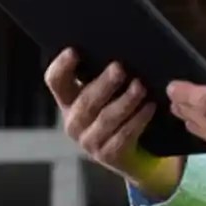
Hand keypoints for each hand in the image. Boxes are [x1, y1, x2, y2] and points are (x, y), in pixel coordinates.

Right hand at [44, 48, 182, 197]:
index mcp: (68, 100)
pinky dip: (138, 120)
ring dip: (125, 101)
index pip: (55, 81)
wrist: (131, 154)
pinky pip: (123, 136)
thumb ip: (104, 74)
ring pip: (106, 119)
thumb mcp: (107, 92)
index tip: (74, 51)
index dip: (62, 66)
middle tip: (120, 68)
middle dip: (104, 84)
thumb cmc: (117, 109)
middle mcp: (73, 122)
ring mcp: (88, 142)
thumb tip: (119, 49)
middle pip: (85, 101)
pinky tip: (149, 107)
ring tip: (140, 87)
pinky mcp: (107, 156)